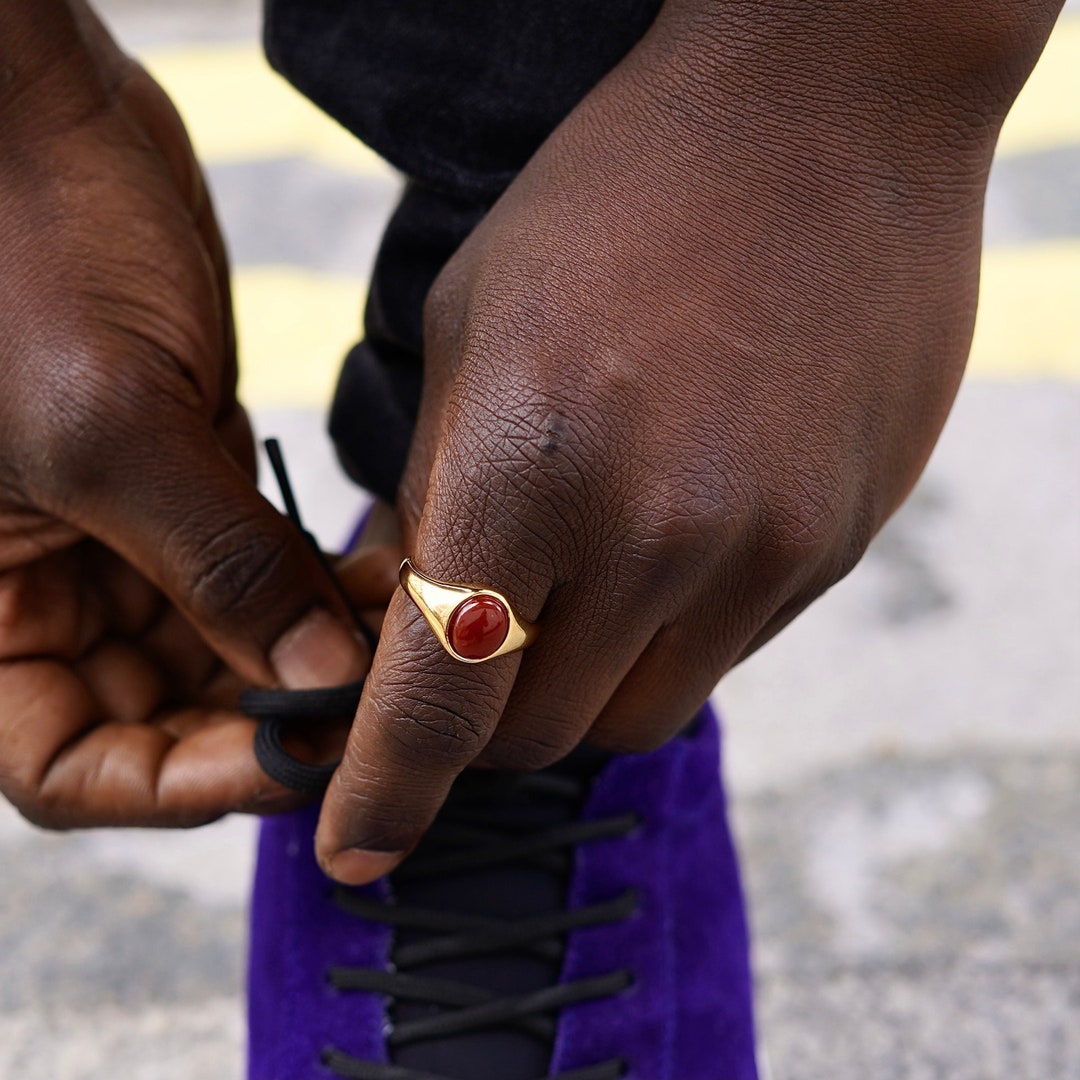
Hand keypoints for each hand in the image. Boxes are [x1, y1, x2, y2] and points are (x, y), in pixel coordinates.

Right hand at [0, 13, 368, 827]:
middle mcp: (51, 597)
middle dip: (275, 718)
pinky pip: (263, 577)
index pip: (73, 767)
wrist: (42, 129)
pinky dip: (324, 591)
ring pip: (231, 653)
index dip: (183, 784)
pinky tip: (388, 585)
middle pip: (170, 718)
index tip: (297, 757)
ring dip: (317, 657)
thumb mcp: (108, 429)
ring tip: (400, 638)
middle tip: (377, 704)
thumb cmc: (22, 258)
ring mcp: (126, 546)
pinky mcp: (189, 491)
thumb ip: (217, 570)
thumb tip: (322, 684)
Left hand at [314, 0, 1059, 881]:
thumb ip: (434, 489)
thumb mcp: (474, 328)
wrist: (823, 118)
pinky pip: (724, 653)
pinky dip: (663, 636)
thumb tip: (404, 604)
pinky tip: (660, 542)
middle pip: (543, 736)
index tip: (355, 846)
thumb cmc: (616, 198)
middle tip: (466, 655)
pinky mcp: (833, 545)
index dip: (386, 791)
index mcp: (530, 466)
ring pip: (640, 716)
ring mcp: (762, 549)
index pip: (442, 700)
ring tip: (570, 589)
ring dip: (579, 687)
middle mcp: (658, 534)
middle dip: (483, 725)